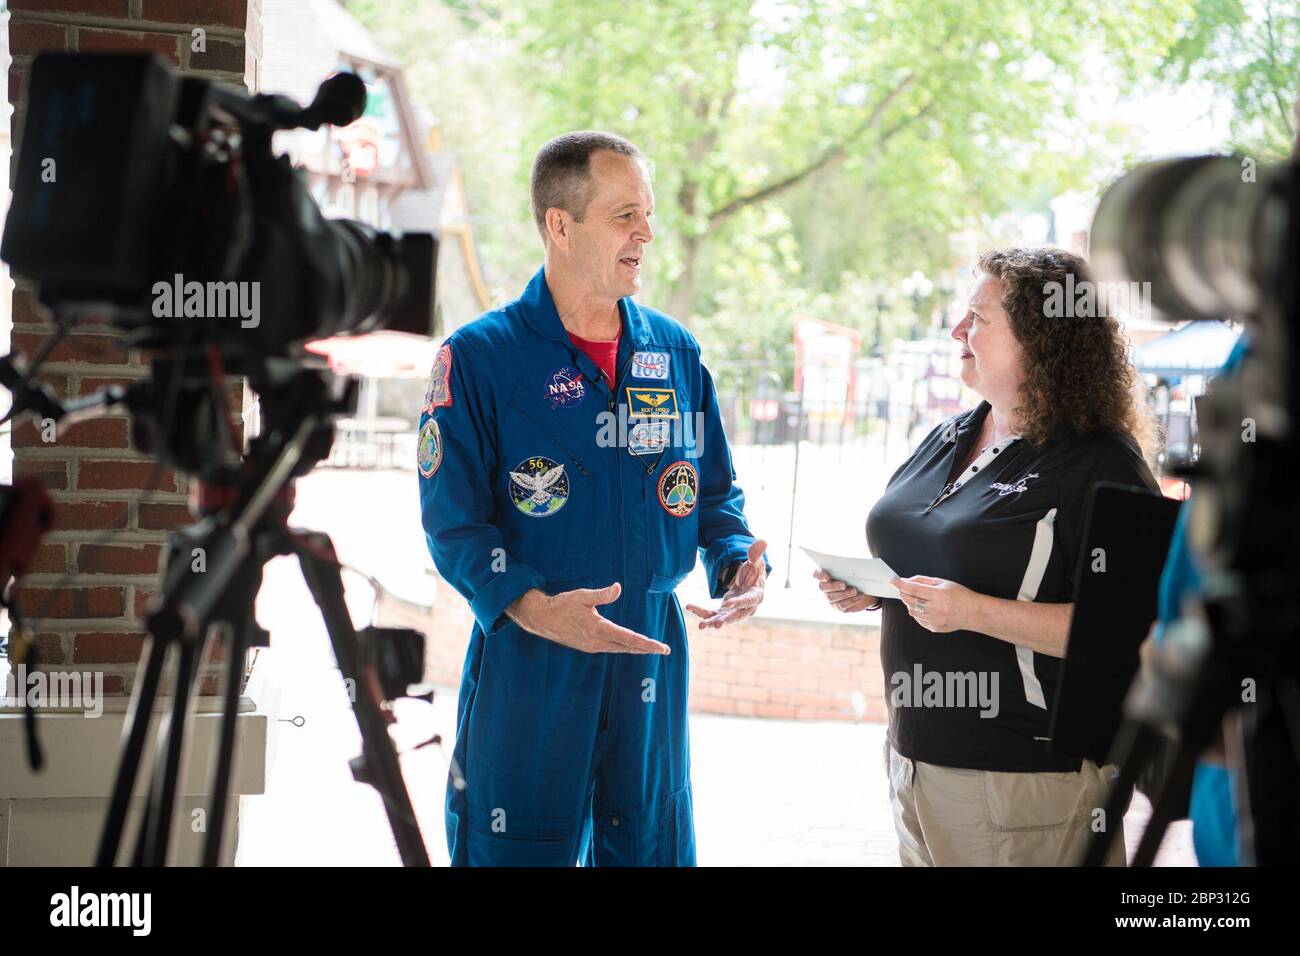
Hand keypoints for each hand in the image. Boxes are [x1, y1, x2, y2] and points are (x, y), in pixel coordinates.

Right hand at [506, 583, 669, 653]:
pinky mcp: (587, 646)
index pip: (629, 638)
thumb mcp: (582, 596)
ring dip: (635, 649)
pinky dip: (623, 647)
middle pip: (627, 647)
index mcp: (599, 629)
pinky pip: (610, 648)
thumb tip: (618, 587)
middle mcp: (597, 641)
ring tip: (650, 648)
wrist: (541, 618)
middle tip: (663, 650)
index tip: (661, 647)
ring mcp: (592, 646)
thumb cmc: (562, 605)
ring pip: (619, 649)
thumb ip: (602, 594)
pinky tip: (628, 645)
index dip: (647, 643)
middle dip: (646, 649)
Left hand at [686, 538, 767, 629]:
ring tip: (700, 626)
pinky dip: (702, 611)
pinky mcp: (725, 612)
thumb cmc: (754, 572)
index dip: (739, 602)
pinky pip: (713, 613)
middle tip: (716, 625)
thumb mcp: (755, 562)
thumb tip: (762, 541)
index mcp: (756, 596)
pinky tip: (690, 607)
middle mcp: (746, 608)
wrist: (750, 582)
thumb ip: (756, 554)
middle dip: (726, 620)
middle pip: (736, 615)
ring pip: (723, 618)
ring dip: (712, 621)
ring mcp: (734, 611)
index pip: (748, 600)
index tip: (728, 603)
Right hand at [814, 569, 878, 611]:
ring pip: (832, 597)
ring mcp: (830, 598)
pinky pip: (843, 605)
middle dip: (833, 586)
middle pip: (823, 587)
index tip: (827, 577)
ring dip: (844, 594)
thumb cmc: (852, 576)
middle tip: (843, 585)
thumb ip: (845, 567)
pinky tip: (859, 595)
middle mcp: (825, 588)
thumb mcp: (849, 570)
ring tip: (854, 591)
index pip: (817, 575)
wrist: (861, 589)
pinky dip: (852, 600)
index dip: (820, 576)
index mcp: (825, 575)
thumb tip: (851, 564)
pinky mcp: (839, 607)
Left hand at [891, 575, 978, 632]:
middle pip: (910, 601)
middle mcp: (936, 609)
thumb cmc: (960, 596)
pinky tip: (926, 608)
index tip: (894, 581)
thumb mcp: (943, 583)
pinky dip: (918, 612)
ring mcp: (935, 620)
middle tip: (903, 588)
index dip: (901, 585)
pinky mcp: (934, 628)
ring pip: (912, 611)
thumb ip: (923, 581)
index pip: (914, 589)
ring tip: (918, 598)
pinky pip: (919, 619)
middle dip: (903, 593)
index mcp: (939, 596)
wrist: (973, 613)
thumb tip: (907, 580)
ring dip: (910, 603)